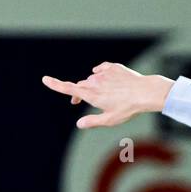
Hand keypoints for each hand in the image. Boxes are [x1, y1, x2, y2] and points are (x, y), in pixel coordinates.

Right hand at [41, 62, 172, 128]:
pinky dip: (102, 74)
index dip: (55, 85)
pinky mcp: (112, 67)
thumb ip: (93, 121)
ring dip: (94, 85)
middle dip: (79, 93)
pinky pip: (102, 69)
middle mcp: (94, 82)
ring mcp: (103, 73)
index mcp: (91, 95)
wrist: (145, 92)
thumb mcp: (110, 120)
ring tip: (107, 94)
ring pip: (93, 78)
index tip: (45, 79)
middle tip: (79, 102)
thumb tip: (79, 124)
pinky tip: (109, 80)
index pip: (69, 89)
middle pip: (81, 86)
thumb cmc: (128, 109)